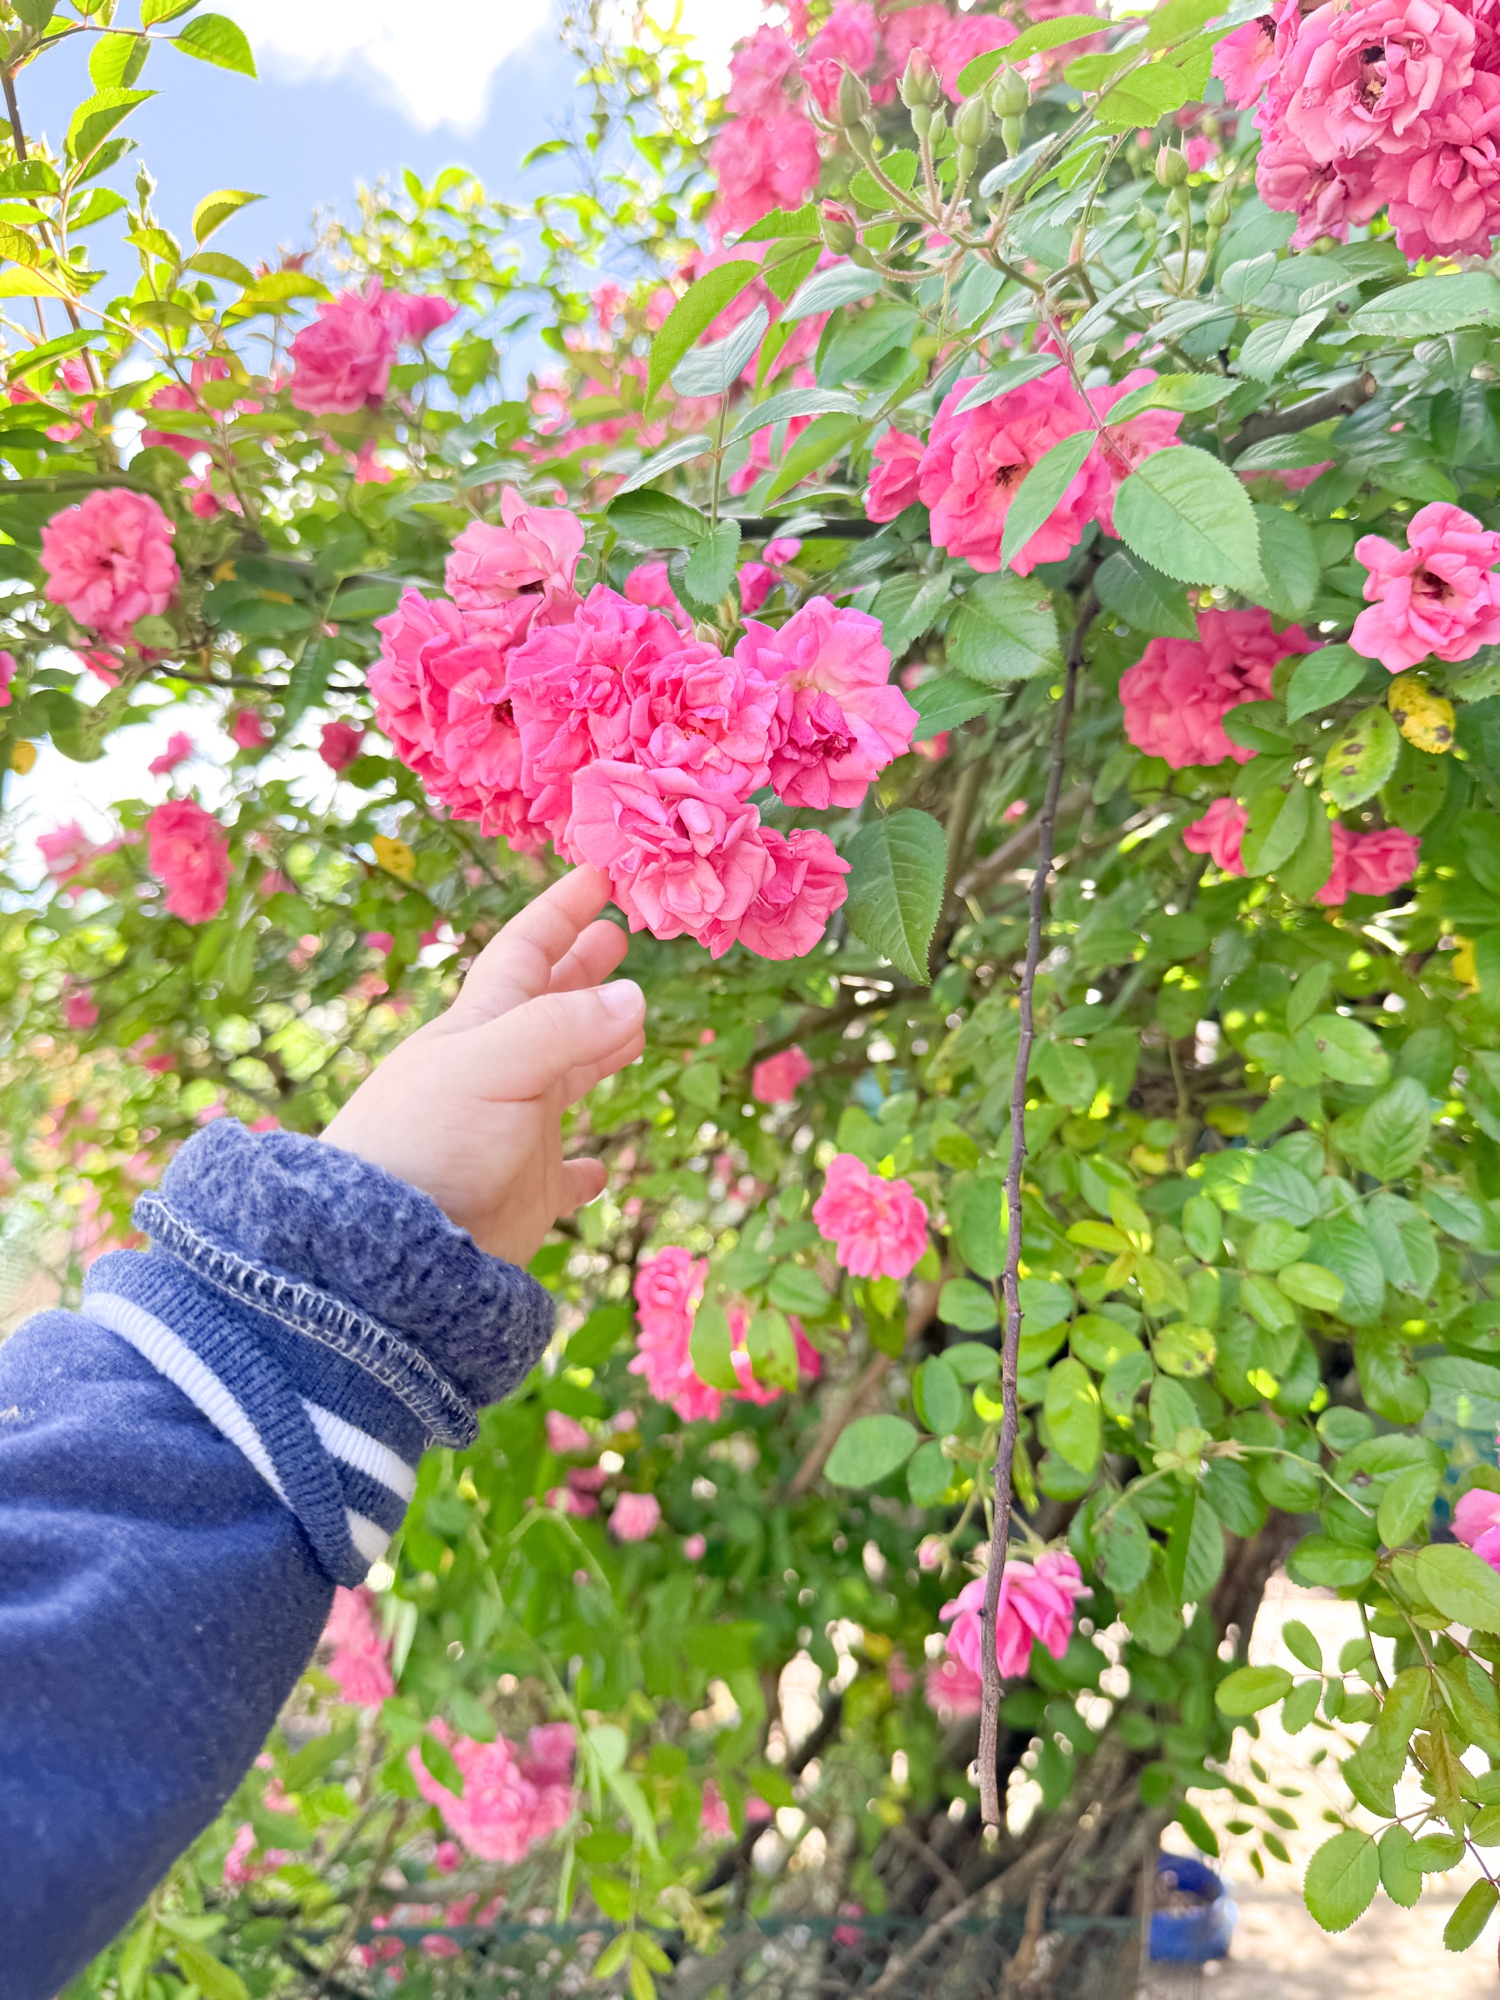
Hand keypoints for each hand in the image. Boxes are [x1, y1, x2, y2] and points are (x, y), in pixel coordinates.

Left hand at [321, 866, 643, 1265]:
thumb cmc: (425, 1143)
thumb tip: (635, 997)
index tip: (599, 873)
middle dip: (581, 967)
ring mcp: (511, 1133)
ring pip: (564, 1077)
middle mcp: (497, 1072)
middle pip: (547, 1005)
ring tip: (633, 1023)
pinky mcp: (522, 1195)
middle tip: (619, 934)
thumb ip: (563, 1029)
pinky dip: (586, 1170)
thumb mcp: (492, 1068)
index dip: (561, 911)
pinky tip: (598, 1171)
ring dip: (597, 1047)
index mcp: (480, 1027)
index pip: (526, 950)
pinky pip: (563, 1176)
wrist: (378, 1249)